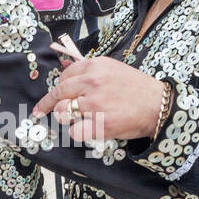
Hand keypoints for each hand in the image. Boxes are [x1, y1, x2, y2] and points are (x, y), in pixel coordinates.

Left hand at [33, 57, 165, 140]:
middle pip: (59, 93)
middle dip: (48, 103)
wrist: (157, 105)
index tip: (54, 94)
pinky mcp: (99, 124)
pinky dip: (77, 132)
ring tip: (78, 118)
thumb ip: (91, 71)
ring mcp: (95, 104)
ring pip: (63, 112)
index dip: (59, 86)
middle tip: (40, 111)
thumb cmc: (137, 88)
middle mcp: (92, 83)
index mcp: (95, 66)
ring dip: (66, 117)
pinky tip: (87, 129)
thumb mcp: (114, 69)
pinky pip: (74, 131)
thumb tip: (66, 71)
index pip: (65, 75)